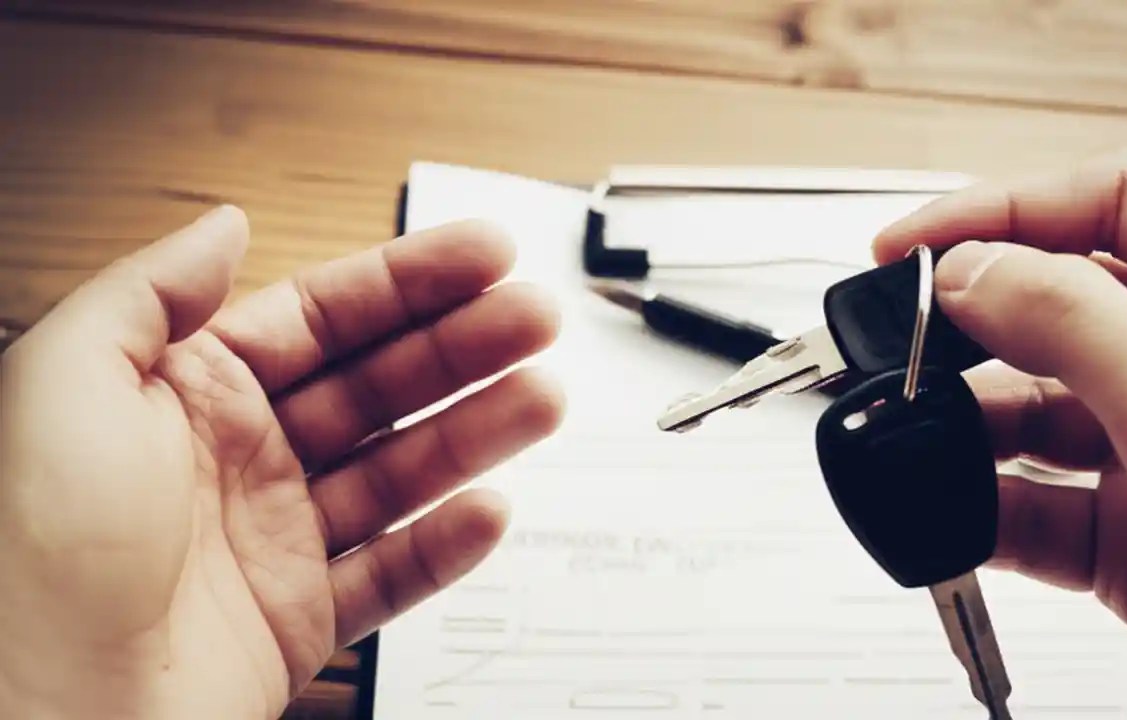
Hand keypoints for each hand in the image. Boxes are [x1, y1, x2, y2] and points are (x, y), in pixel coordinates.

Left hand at [0, 208, 563, 718]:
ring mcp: (271, 540)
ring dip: (477, 432)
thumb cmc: (27, 558)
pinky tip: (488, 510)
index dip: (409, 281)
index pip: (322, 316)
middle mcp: (235, 459)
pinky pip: (391, 573)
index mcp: (183, 392)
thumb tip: (222, 228)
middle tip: (533, 321)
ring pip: (400, 472)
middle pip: (378, 384)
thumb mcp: (65, 380)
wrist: (45, 717)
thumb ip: (150, 291)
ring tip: (540, 400)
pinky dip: (446, 545)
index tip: (482, 257)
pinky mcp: (296, 619)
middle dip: (464, 346)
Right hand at [874, 149, 1126, 718]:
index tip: (911, 247)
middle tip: (899, 345)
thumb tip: (967, 270)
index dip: (1003, 212)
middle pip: (1055, 307)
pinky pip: (1033, 506)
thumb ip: (1072, 325)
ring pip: (1034, 411)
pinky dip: (979, 510)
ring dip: (965, 426)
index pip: (1109, 203)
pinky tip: (948, 513)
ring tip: (915, 436)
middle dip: (969, 327)